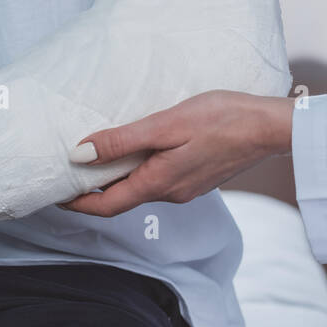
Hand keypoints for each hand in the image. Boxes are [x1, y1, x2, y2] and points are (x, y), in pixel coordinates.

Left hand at [61, 92, 294, 216]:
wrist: (271, 127)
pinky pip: (160, 177)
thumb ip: (121, 140)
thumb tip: (79, 154)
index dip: (77, 204)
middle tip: (69, 171)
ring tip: (99, 154)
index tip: (55, 196)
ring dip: (118, 177)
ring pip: (142, 186)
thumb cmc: (222, 119)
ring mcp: (187, 187)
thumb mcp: (165, 124)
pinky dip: (141, 168)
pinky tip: (140, 147)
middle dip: (93, 190)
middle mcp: (171, 193)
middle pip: (122, 198)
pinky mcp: (199, 176)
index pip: (106, 206)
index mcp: (158, 183)